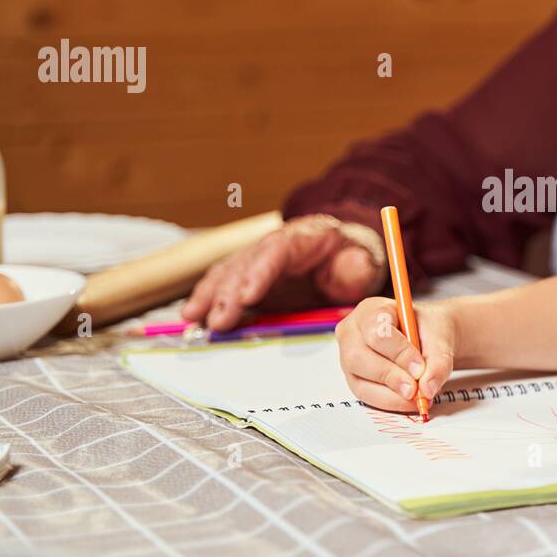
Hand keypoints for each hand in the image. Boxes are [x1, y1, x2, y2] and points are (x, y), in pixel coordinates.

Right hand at [181, 214, 387, 330]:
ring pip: (229, 271)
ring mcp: (259, 259)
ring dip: (209, 294)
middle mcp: (274, 244)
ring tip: (193, 316)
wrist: (346, 254)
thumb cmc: (353, 259)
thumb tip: (355, 267)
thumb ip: (358, 266)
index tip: (248, 296)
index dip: (260, 272)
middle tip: (218, 320)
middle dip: (229, 292)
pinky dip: (208, 298)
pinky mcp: (250, 276)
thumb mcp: (364, 262)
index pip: (277, 250)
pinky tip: (194, 315)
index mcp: (303, 237)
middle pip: (246, 263)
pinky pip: (225, 283)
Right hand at [335, 297, 457, 413]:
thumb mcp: (440, 338)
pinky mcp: (355, 379)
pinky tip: (409, 402)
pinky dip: (390, 403)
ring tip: (417, 397)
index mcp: (370, 310)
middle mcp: (352, 333)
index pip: (377, 332)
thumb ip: (438, 362)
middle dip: (389, 376)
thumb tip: (427, 388)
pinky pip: (366, 396)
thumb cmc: (428, 331)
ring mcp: (348, 358)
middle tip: (415, 389)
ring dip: (391, 394)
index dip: (398, 353)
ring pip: (359, 381)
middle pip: (358, 357)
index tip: (420, 368)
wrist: (428, 339)